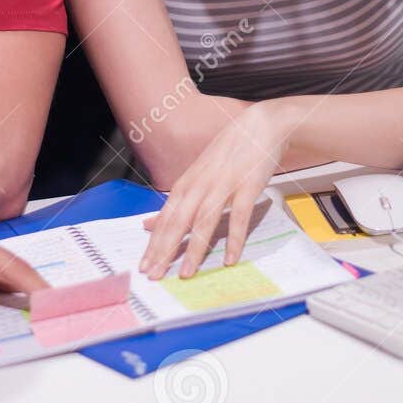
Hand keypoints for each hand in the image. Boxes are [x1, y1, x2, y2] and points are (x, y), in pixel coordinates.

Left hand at [139, 102, 287, 279]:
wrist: (259, 127)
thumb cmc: (226, 154)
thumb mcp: (195, 175)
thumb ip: (174, 202)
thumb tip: (148, 223)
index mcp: (186, 184)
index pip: (165, 218)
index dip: (153, 243)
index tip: (143, 266)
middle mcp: (200, 185)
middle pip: (179, 222)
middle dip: (165, 250)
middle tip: (154, 275)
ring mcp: (224, 185)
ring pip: (204, 221)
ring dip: (194, 249)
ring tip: (186, 273)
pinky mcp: (247, 187)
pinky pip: (239, 217)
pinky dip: (234, 239)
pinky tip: (229, 259)